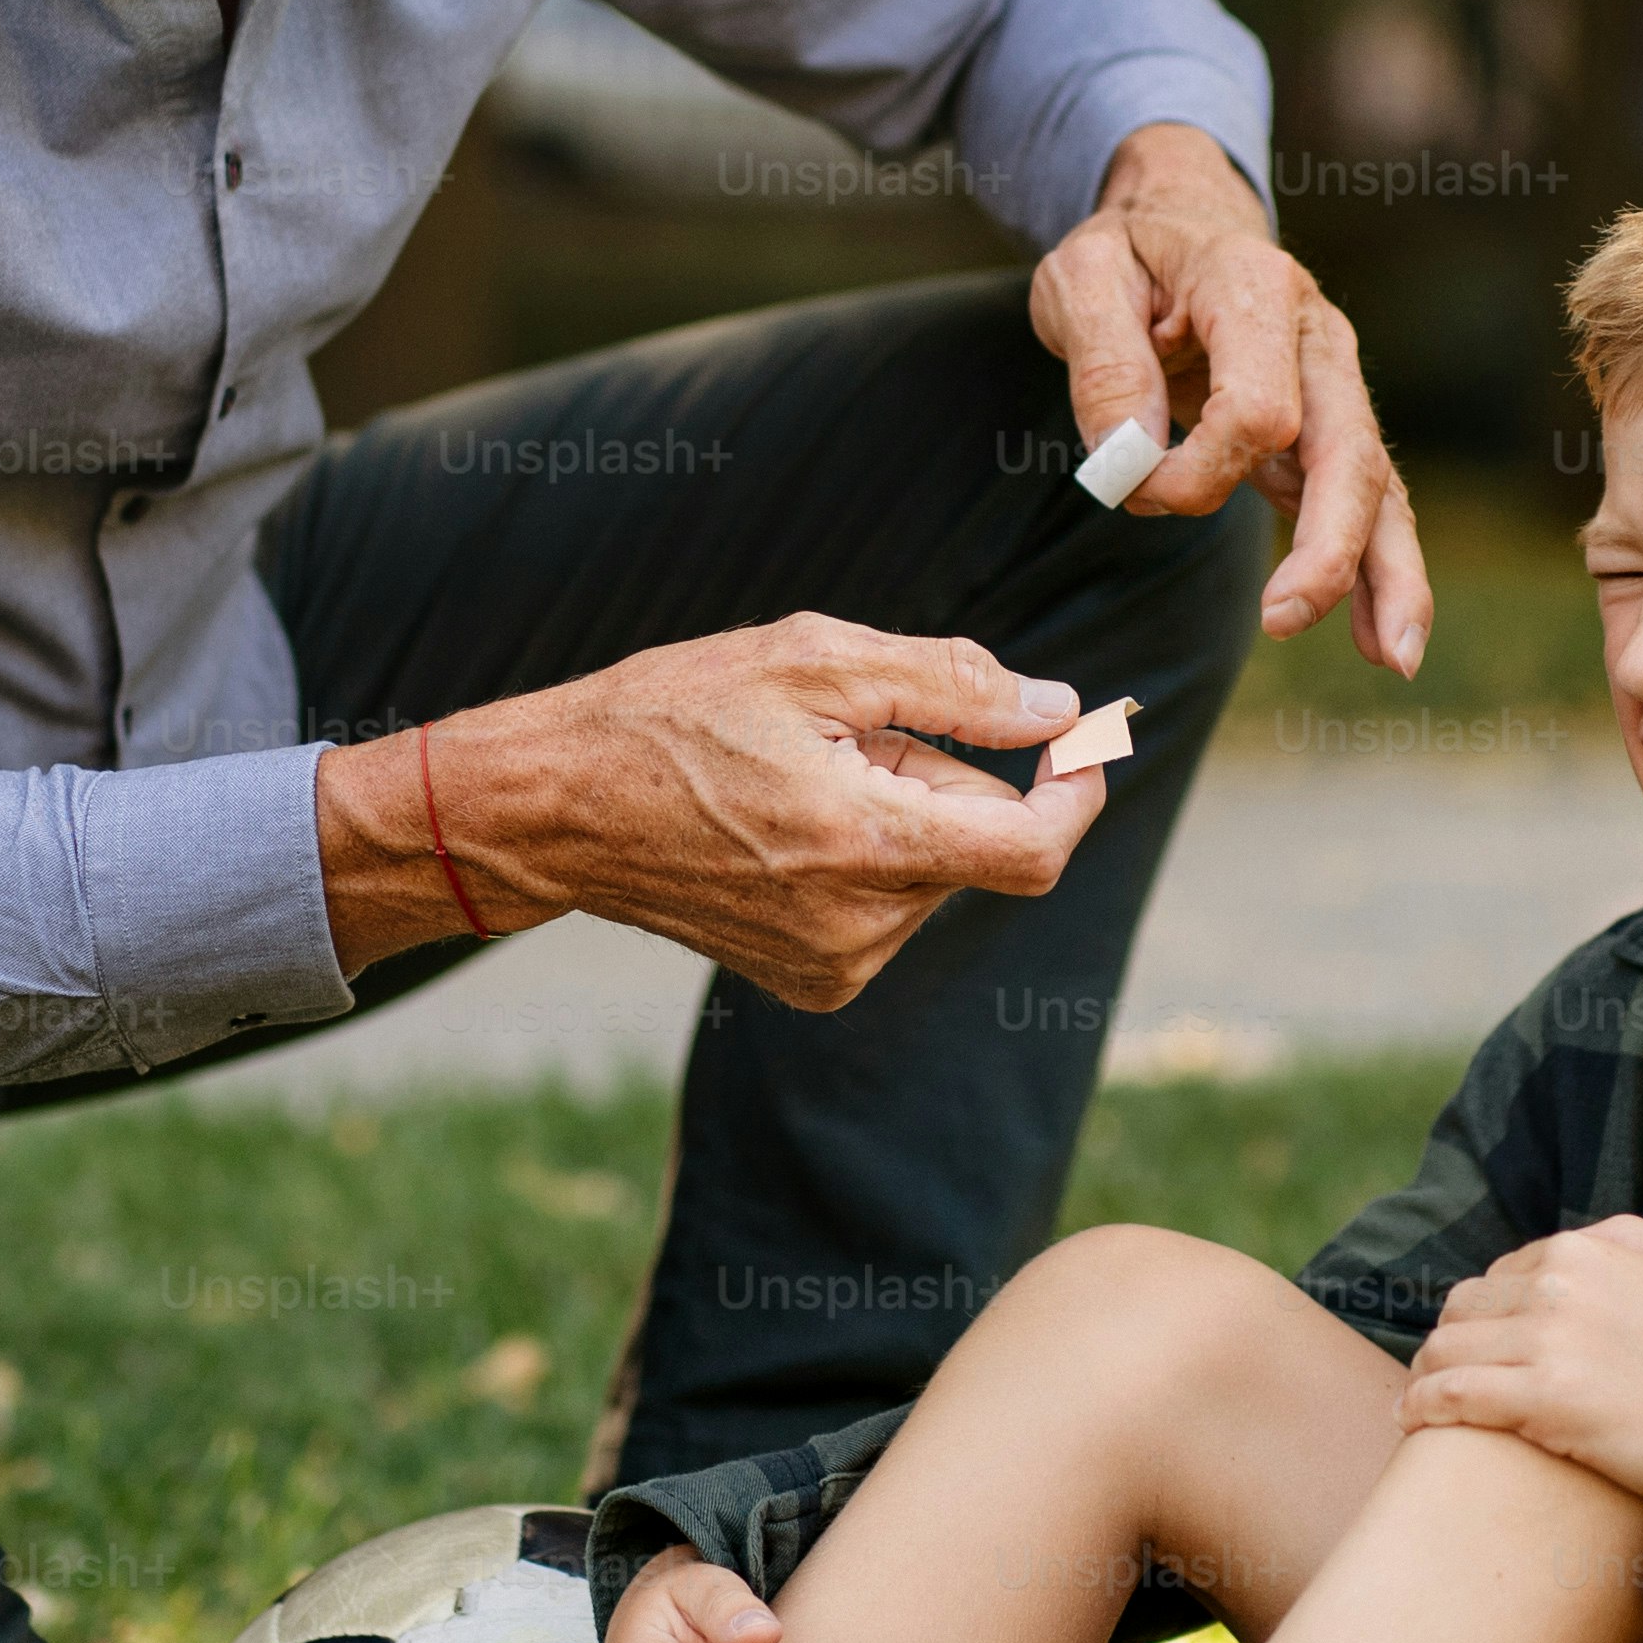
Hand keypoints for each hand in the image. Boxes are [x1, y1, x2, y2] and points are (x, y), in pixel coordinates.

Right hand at [317, 613, 1108, 999]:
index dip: (1080, 787)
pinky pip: (887, 906)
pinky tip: (783, 826)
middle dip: (942, 777)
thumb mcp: (811, 661)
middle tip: (851, 730)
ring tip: (797, 778)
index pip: (1036, 848)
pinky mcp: (810, 981)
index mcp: (868, 846)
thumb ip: (952, 685)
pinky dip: (865, 857)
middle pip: (977, 844)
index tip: (1087, 735)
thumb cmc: (672, 714)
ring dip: (899, 815)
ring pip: (932, 872)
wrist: (555, 809)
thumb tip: (1056, 705)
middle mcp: (860, 927)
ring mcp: (833, 966)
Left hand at [1030, 123, 1430, 673]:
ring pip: (1376, 487)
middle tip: (1286, 618)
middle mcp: (1315, 338)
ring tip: (1394, 657)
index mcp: (1255, 289)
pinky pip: (1364, 504)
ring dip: (1386, 574)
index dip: (1196, 467)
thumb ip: (1102, 361)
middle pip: (1347, 452)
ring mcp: (1333, 384)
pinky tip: (1384, 641)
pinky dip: (1376, 571)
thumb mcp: (1081, 278)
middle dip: (1327, 545)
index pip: (1258, 406)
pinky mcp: (1326, 428)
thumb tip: (1131, 456)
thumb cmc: (1126, 254)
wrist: (1176, 221)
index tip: (1131, 483)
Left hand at [1398, 1216, 1642, 1518]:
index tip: (1480, 1343)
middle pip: (1464, 1307)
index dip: (1487, 1313)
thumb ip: (1631, 1238)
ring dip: (1424, 1375)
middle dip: (1450, 1340)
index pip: (1502, 1274)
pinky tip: (1412, 1421)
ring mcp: (1548, 1341)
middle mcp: (1558, 1284)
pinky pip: (1454, 1394)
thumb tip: (1587, 1239)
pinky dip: (1422, 1405)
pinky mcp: (1545, 1400)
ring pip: (1447, 1349)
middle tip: (1441, 1376)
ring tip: (1418, 1401)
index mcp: (1586, 1249)